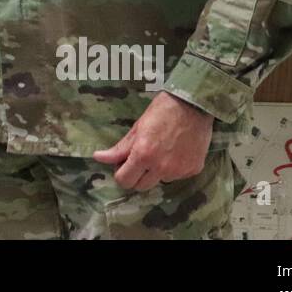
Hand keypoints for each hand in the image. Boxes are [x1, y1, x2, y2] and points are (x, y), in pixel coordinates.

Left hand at [93, 91, 213, 190]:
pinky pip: (178, 176)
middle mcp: (161, 168)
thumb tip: (98, 158)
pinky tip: (176, 151)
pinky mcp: (194, 170)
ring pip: (160, 181)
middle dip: (137, 176)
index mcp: (143, 156)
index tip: (124, 165)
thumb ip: (119, 148)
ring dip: (157, 171)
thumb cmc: (161, 111)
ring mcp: (179, 171)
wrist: (193, 104)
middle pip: (141, 186)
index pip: (124, 181)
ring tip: (161, 151)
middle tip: (141, 159)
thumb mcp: (137, 128)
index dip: (121, 174)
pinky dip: (174, 167)